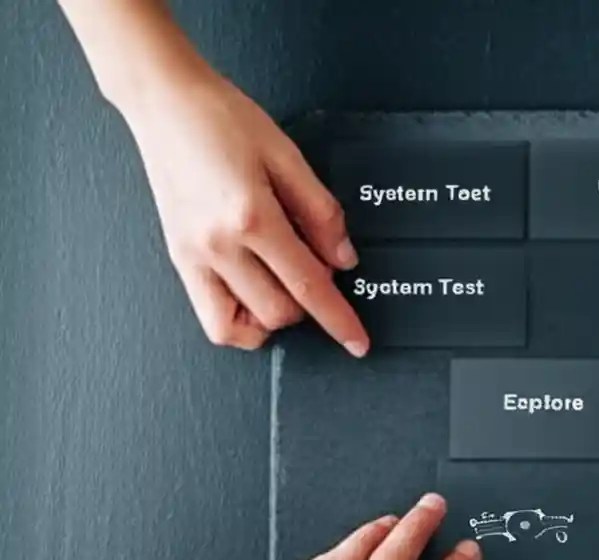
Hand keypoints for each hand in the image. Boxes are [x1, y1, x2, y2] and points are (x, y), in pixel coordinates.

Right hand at [123, 69, 368, 353]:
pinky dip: (239, 319)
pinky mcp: (177, 259)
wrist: (165, 102)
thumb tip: (344, 259)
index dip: (338, 319)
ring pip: (240, 327)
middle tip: (313, 265)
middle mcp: (218, 245)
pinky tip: (255, 290)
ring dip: (272, 316)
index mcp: (251, 217)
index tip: (357, 342)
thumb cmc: (222, 119)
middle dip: (307, 302)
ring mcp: (192, 256)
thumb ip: (321, 213)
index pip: (308, 285)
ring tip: (281, 281)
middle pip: (279, 312)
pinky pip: (210, 317)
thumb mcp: (287, 156)